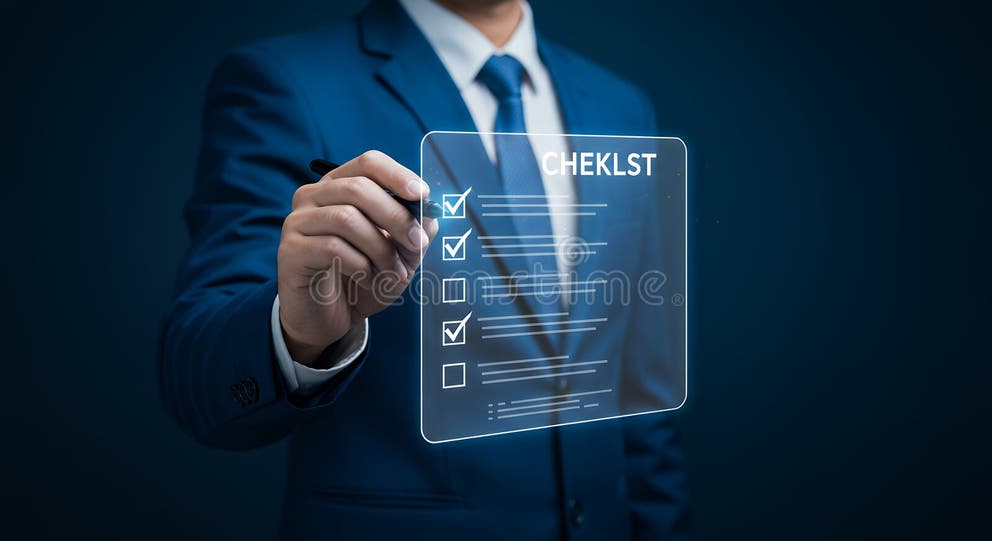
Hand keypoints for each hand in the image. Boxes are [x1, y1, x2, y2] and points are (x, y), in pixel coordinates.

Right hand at [277, 150, 437, 364]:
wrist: (328, 320)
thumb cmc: (361, 280)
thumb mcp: (398, 256)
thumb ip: (414, 232)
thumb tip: (430, 215)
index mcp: (340, 186)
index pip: (368, 163)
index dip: (398, 175)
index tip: (422, 195)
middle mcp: (313, 196)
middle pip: (358, 188)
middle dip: (396, 217)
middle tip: (417, 245)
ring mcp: (297, 221)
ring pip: (347, 218)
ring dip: (380, 249)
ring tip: (392, 273)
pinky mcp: (289, 250)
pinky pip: (332, 248)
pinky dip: (361, 267)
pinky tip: (367, 281)